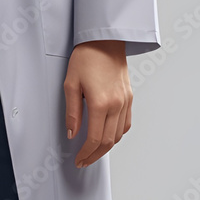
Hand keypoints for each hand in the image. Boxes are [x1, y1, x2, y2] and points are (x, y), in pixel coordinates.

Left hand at [63, 39, 131, 168]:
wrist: (104, 40)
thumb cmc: (86, 56)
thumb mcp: (70, 83)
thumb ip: (72, 111)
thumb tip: (72, 133)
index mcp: (100, 103)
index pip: (94, 139)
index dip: (85, 153)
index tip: (78, 159)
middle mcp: (116, 105)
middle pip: (107, 142)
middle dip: (95, 155)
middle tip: (84, 160)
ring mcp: (125, 102)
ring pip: (118, 135)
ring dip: (106, 147)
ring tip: (93, 150)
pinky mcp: (129, 97)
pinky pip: (126, 124)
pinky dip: (117, 134)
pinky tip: (108, 135)